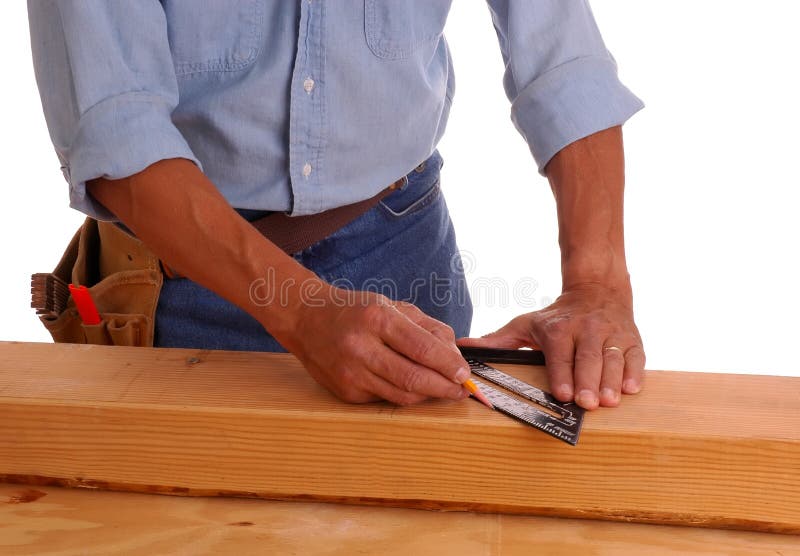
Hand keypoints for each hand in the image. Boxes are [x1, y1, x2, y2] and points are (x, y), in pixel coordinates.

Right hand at [278, 286, 470, 404]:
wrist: (306, 319)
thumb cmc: (355, 310)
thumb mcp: (392, 306)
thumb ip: (427, 328)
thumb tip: (455, 357)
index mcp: (377, 318)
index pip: (423, 348)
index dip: (449, 365)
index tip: (464, 374)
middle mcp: (361, 347)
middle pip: (414, 378)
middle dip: (444, 387)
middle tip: (460, 390)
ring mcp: (351, 373)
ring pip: (402, 395)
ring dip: (428, 395)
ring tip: (442, 389)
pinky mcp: (345, 392)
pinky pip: (385, 399)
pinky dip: (403, 395)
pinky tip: (411, 386)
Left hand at [458, 283, 644, 409]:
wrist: (597, 290)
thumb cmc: (557, 317)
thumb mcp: (526, 324)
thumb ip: (497, 340)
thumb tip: (463, 347)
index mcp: (559, 329)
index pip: (560, 354)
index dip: (562, 375)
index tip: (562, 394)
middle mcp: (587, 329)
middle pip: (588, 359)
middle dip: (587, 382)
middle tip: (587, 405)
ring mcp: (612, 334)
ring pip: (613, 359)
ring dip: (612, 381)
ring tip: (610, 401)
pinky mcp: (633, 340)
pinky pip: (636, 357)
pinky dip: (635, 373)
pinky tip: (632, 389)